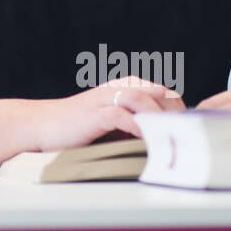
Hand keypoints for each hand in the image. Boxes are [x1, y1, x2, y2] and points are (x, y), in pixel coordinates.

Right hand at [32, 76, 185, 151]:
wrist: (41, 125)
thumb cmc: (77, 127)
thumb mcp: (112, 121)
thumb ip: (135, 122)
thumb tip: (166, 139)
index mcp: (126, 87)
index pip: (166, 94)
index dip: (181, 112)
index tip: (189, 133)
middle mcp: (119, 89)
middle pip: (161, 94)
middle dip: (177, 116)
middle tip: (187, 139)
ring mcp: (106, 99)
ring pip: (144, 100)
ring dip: (161, 121)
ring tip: (172, 141)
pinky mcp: (95, 114)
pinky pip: (123, 116)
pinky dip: (139, 129)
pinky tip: (148, 143)